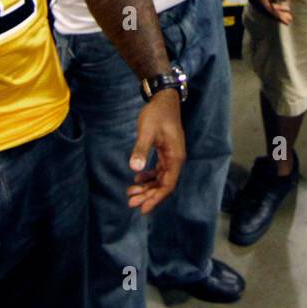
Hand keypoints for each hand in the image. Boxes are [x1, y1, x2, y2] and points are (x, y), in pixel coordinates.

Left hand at [127, 89, 185, 213]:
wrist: (163, 99)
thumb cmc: (156, 114)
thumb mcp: (146, 131)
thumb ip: (141, 150)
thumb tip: (135, 169)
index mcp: (175, 157)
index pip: (168, 185)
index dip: (156, 198)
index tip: (143, 208)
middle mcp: (175, 159)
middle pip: (163, 185)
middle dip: (148, 195)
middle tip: (130, 202)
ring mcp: (171, 157)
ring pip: (160, 179)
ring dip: (147, 188)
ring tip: (130, 193)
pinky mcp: (165, 153)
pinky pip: (159, 171)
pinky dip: (148, 177)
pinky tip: (137, 179)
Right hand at [243, 0, 291, 23]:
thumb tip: (287, 0)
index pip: (269, 11)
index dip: (279, 17)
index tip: (287, 22)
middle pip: (267, 10)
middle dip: (279, 14)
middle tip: (289, 19)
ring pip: (266, 4)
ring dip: (276, 7)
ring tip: (287, 10)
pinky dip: (272, 0)